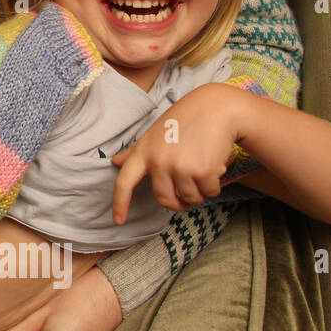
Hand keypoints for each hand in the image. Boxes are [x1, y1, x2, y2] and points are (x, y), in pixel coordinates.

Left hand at [111, 83, 246, 223]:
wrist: (216, 108)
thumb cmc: (183, 121)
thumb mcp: (154, 134)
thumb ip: (135, 152)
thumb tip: (115, 162)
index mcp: (143, 153)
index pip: (124, 182)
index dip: (119, 204)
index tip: (118, 221)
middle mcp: (158, 162)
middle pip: (164, 199)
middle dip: (178, 203)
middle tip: (187, 197)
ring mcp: (180, 167)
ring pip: (189, 199)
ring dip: (199, 193)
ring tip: (203, 172)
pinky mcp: (203, 171)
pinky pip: (209, 193)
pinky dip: (214, 186)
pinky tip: (215, 167)